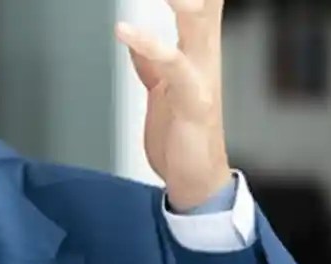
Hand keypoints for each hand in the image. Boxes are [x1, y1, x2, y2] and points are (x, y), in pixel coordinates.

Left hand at [116, 0, 231, 210]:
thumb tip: (137, 42)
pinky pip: (171, 64)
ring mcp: (202, 75)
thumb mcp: (162, 91)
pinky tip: (123, 29)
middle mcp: (206, 54)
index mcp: (198, 48)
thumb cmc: (181, 135)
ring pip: (198, 19)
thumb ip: (152, 64)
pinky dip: (147, 44)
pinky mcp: (192, 99)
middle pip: (206, 0)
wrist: (195, 179)